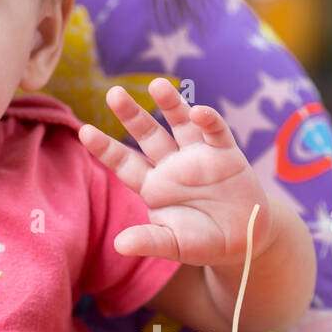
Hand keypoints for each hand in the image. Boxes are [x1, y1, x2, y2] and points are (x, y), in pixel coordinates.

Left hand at [79, 78, 274, 267]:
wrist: (247, 240)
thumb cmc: (204, 242)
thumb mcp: (175, 245)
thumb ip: (150, 241)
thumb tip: (119, 246)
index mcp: (153, 186)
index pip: (124, 163)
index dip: (106, 148)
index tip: (84, 131)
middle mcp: (171, 165)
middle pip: (147, 134)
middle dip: (131, 114)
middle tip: (113, 94)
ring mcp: (198, 156)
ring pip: (179, 123)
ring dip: (170, 104)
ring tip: (157, 85)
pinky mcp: (226, 153)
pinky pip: (215, 132)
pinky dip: (207, 120)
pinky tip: (198, 112)